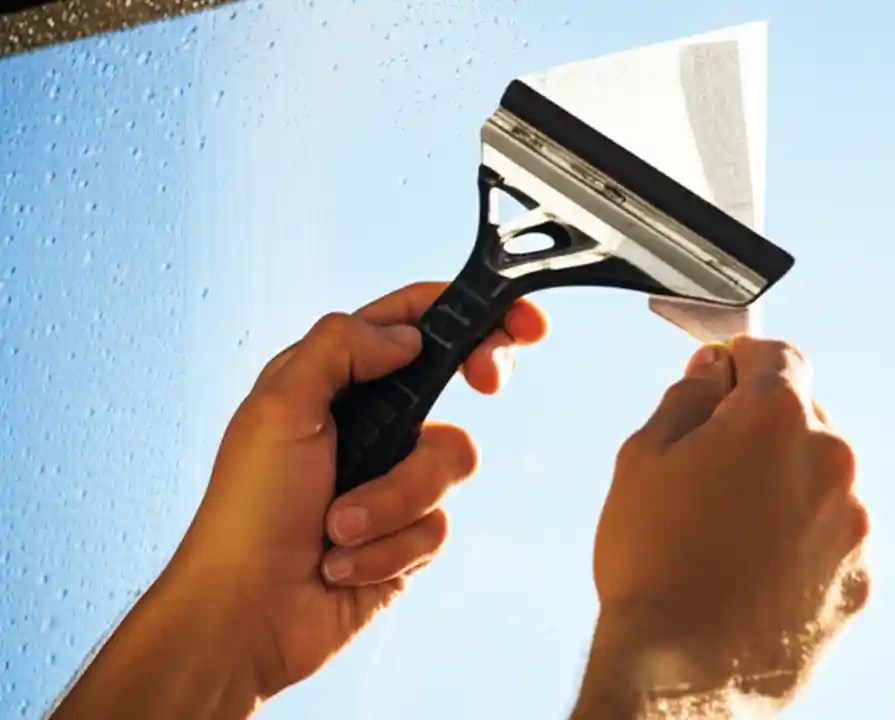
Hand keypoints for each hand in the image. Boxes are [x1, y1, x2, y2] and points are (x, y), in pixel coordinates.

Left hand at [53, 282, 547, 718]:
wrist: (246, 617)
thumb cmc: (245, 515)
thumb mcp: (279, 408)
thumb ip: (341, 347)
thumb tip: (407, 336)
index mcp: (335, 380)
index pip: (412, 321)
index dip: (468, 310)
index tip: (518, 321)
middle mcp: (370, 422)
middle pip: (455, 378)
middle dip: (472, 386)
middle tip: (486, 381)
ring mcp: (393, 478)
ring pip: (450, 461)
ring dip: (392, 500)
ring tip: (339, 526)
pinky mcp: (408, 535)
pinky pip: (437, 525)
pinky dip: (388, 548)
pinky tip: (342, 565)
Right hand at [574, 337, 868, 717]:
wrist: (683, 673)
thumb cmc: (654, 562)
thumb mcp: (644, 457)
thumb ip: (687, 396)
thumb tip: (713, 368)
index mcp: (778, 418)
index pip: (778, 354)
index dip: (744, 360)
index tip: (721, 377)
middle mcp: (833, 460)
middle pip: (804, 414)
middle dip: (762, 426)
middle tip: (709, 465)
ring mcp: (854, 523)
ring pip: (821, 476)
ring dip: (786, 483)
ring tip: (728, 530)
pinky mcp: (861, 578)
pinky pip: (832, 534)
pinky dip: (803, 538)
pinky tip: (754, 567)